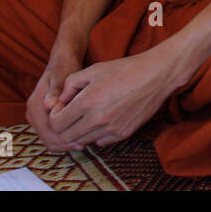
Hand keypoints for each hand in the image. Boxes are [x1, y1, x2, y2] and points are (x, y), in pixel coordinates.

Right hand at [25, 41, 83, 151]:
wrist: (62, 60)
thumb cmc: (65, 67)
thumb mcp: (63, 76)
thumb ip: (55, 91)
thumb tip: (49, 106)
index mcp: (35, 104)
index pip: (46, 130)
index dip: (62, 139)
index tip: (79, 142)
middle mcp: (32, 112)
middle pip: (46, 137)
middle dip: (64, 143)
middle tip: (83, 145)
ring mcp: (36, 115)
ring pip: (48, 137)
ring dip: (63, 142)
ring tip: (82, 141)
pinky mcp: (42, 117)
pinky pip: (50, 132)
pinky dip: (62, 136)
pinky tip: (77, 135)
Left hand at [47, 49, 177, 149]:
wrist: (155, 76)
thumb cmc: (124, 69)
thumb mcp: (92, 70)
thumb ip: (70, 84)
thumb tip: (59, 101)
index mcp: (87, 101)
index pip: (56, 123)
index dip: (55, 115)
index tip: (63, 107)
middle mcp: (97, 119)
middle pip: (66, 137)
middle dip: (64, 127)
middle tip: (72, 115)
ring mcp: (111, 129)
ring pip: (82, 142)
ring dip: (80, 132)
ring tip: (87, 116)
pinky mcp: (123, 134)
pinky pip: (100, 142)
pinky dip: (96, 134)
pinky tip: (102, 120)